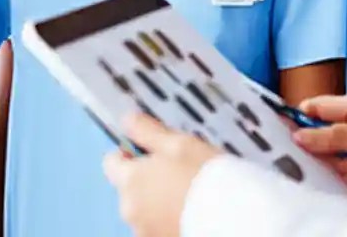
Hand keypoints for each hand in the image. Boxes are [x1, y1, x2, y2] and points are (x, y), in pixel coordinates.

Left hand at [102, 113, 221, 236]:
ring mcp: (146, 232)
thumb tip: (127, 120)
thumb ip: (147, 131)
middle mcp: (130, 210)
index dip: (128, 153)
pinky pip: (159, 226)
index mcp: (129, 182)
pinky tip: (192, 212)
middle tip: (178, 172)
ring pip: (145, 209)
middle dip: (147, 179)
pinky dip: (169, 219)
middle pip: (129, 188)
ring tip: (189, 194)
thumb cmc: (206, 178)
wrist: (235, 219)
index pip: (110, 162)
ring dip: (158, 201)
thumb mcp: (178, 143)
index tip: (149, 151)